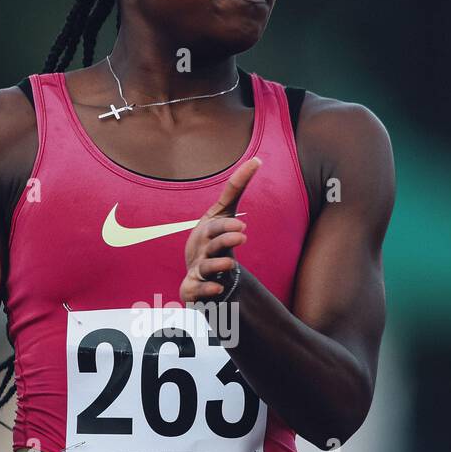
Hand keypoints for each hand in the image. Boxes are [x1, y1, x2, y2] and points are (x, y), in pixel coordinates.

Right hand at [179, 156, 259, 303]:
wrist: (194, 269)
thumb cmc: (211, 238)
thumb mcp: (222, 213)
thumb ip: (236, 189)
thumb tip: (258, 159)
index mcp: (208, 231)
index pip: (216, 226)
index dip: (227, 226)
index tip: (243, 228)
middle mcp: (201, 249)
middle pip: (211, 243)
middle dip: (224, 239)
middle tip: (242, 236)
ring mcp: (196, 269)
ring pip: (204, 268)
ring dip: (216, 265)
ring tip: (230, 265)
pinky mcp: (192, 289)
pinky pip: (195, 291)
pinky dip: (205, 291)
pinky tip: (217, 290)